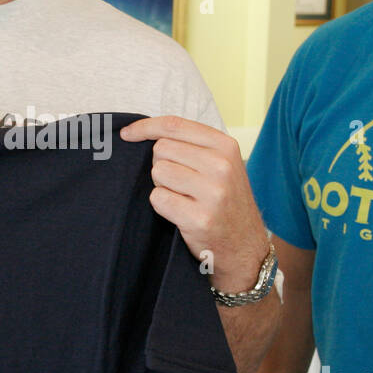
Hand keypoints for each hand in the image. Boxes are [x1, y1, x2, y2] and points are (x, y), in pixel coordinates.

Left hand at [119, 116, 269, 291]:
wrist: (245, 246)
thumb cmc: (226, 202)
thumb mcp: (221, 164)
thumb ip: (192, 144)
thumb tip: (145, 132)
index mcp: (226, 146)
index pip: (174, 125)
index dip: (145, 127)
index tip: (127, 134)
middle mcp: (222, 166)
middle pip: (162, 149)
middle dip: (162, 164)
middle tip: (180, 183)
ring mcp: (213, 193)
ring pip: (158, 172)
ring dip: (162, 186)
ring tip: (183, 198)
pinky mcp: (199, 219)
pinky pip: (158, 198)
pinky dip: (162, 205)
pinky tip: (180, 213)